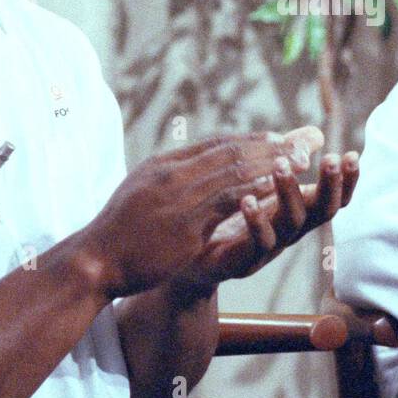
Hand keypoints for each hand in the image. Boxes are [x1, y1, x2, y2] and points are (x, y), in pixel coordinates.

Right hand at [82, 128, 320, 296]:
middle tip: (302, 143)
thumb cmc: (118, 234)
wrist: (95, 261)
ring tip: (300, 161)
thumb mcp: (141, 192)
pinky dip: (255, 190)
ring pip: (234, 171)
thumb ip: (168, 179)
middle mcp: (173, 172)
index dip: (251, 139)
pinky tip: (278, 187)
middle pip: (231, 150)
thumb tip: (190, 169)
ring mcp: (178, 196)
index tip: (277, 136)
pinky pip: (227, 201)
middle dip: (270, 145)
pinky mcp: (185, 223)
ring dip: (272, 163)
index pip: (215, 143)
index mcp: (163, 163)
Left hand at [175, 147, 359, 289]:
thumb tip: (316, 133)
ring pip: (292, 222)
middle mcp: (292, 229)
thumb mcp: (265, 182)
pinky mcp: (246, 260)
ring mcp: (272, 246)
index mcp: (300, 209)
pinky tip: (248, 199)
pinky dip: (256, 221)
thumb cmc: (238, 216)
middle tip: (331, 159)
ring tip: (281, 166)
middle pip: (323, 210)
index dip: (347, 179)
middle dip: (331, 184)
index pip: (334, 196)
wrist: (197, 259)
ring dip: (290, 192)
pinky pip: (258, 242)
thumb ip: (289, 157)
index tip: (353, 154)